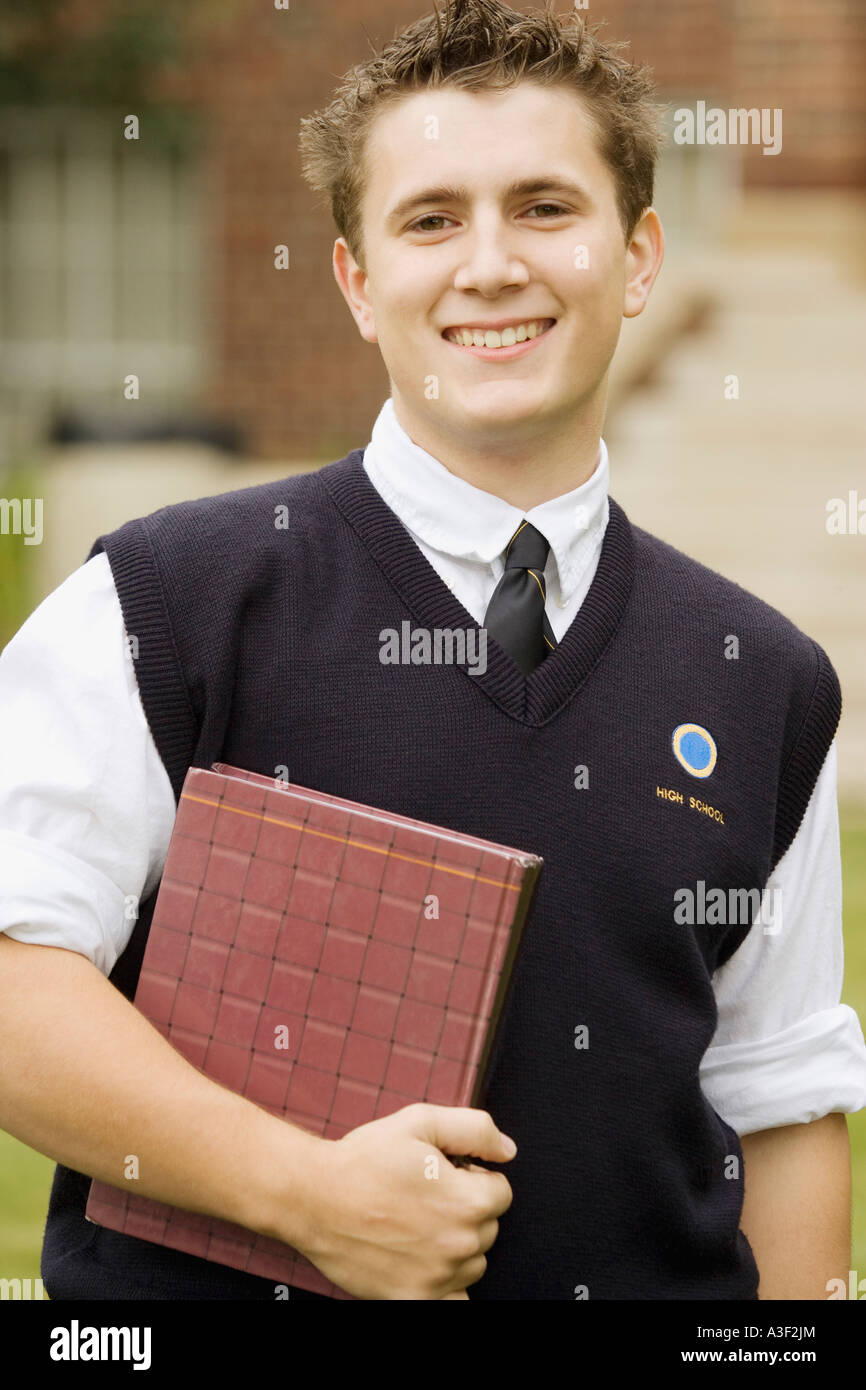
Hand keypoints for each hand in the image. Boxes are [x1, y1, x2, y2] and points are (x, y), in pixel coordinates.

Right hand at [294, 1103, 515, 1299]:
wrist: (314, 1197)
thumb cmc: (365, 1159)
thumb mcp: (421, 1122)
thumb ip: (475, 1130)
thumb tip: (508, 1151)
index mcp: (468, 1201)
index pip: (500, 1191)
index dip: (474, 1174)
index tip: (446, 1171)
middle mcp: (460, 1245)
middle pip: (489, 1227)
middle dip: (467, 1207)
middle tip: (427, 1193)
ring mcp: (438, 1278)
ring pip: (474, 1263)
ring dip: (458, 1244)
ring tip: (419, 1222)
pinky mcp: (414, 1300)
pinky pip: (454, 1302)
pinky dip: (448, 1287)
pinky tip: (428, 1264)